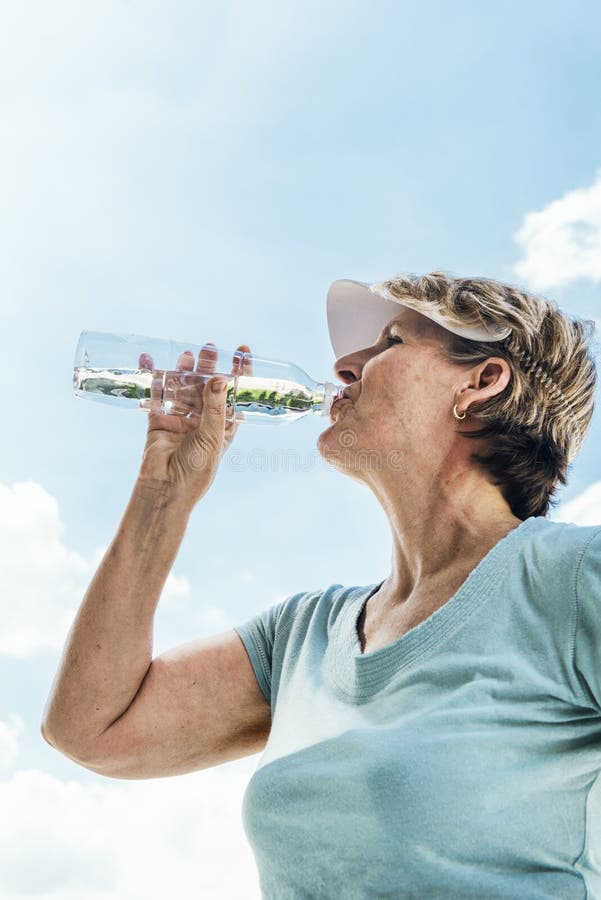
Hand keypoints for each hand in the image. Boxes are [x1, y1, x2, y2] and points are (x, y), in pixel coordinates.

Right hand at [135, 342, 252, 507]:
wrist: (166, 489)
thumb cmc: (197, 470)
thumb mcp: (212, 437)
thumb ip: (215, 407)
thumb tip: (219, 378)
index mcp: (224, 427)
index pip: (235, 394)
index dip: (240, 373)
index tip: (243, 351)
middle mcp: (203, 422)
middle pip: (207, 387)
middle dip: (209, 367)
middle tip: (210, 347)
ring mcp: (180, 420)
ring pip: (183, 388)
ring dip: (184, 371)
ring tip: (187, 355)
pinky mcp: (158, 420)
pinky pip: (157, 395)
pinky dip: (154, 378)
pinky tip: (151, 361)